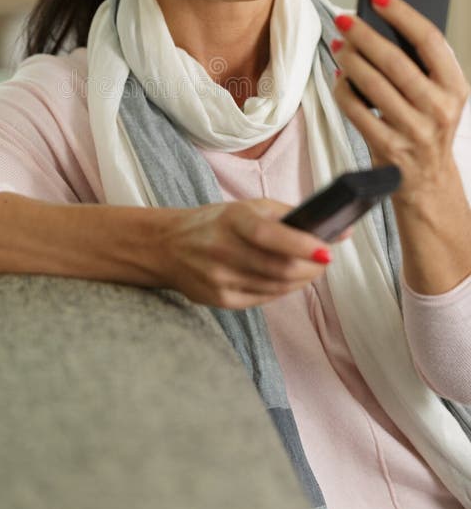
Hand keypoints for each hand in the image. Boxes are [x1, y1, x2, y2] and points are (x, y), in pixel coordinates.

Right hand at [156, 198, 350, 309]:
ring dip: (302, 278)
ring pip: (277, 286)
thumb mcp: (247, 208)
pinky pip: (265, 298)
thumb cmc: (216, 223)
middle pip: (280, 268)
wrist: (167, 247)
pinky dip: (283, 288)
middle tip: (324, 258)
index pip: (269, 235)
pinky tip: (286, 278)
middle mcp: (222, 250)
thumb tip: (340, 230)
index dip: (301, 245)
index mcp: (231, 219)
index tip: (327, 250)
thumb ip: (290, 216)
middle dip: (312, 266)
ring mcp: (220, 279)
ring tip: (310, 267)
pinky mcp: (221, 300)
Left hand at [332, 0, 469, 201]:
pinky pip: (357, 111)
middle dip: (365, 35)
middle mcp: (440, 108)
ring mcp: (415, 131)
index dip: (402, 14)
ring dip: (350, 59)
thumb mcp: (438, 97)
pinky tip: (339, 78)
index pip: (429, 39)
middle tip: (344, 19)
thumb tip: (379, 26)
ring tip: (339, 45)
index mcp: (456, 87)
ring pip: (373, 84)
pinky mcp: (389, 148)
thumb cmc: (427, 129)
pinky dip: (343, 91)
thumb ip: (419, 67)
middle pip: (395, 60)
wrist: (429, 184)